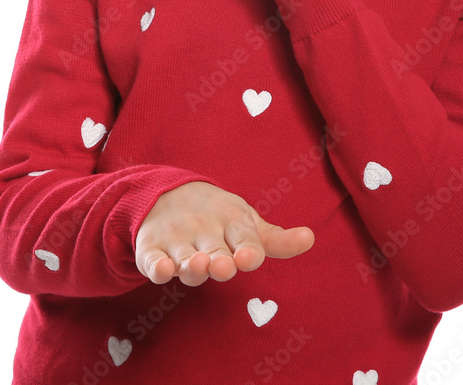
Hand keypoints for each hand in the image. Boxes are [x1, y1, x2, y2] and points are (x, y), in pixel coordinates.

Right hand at [134, 180, 314, 286]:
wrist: (166, 193)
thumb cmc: (217, 217)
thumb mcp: (246, 224)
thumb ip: (275, 240)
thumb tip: (311, 238)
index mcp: (232, 224)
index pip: (244, 239)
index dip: (248, 250)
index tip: (251, 258)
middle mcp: (204, 231)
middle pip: (214, 251)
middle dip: (219, 259)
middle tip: (224, 266)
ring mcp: (177, 239)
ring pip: (184, 256)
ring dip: (189, 262)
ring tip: (197, 264)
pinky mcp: (151, 248)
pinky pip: (152, 259)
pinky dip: (156, 265)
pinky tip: (162, 269)